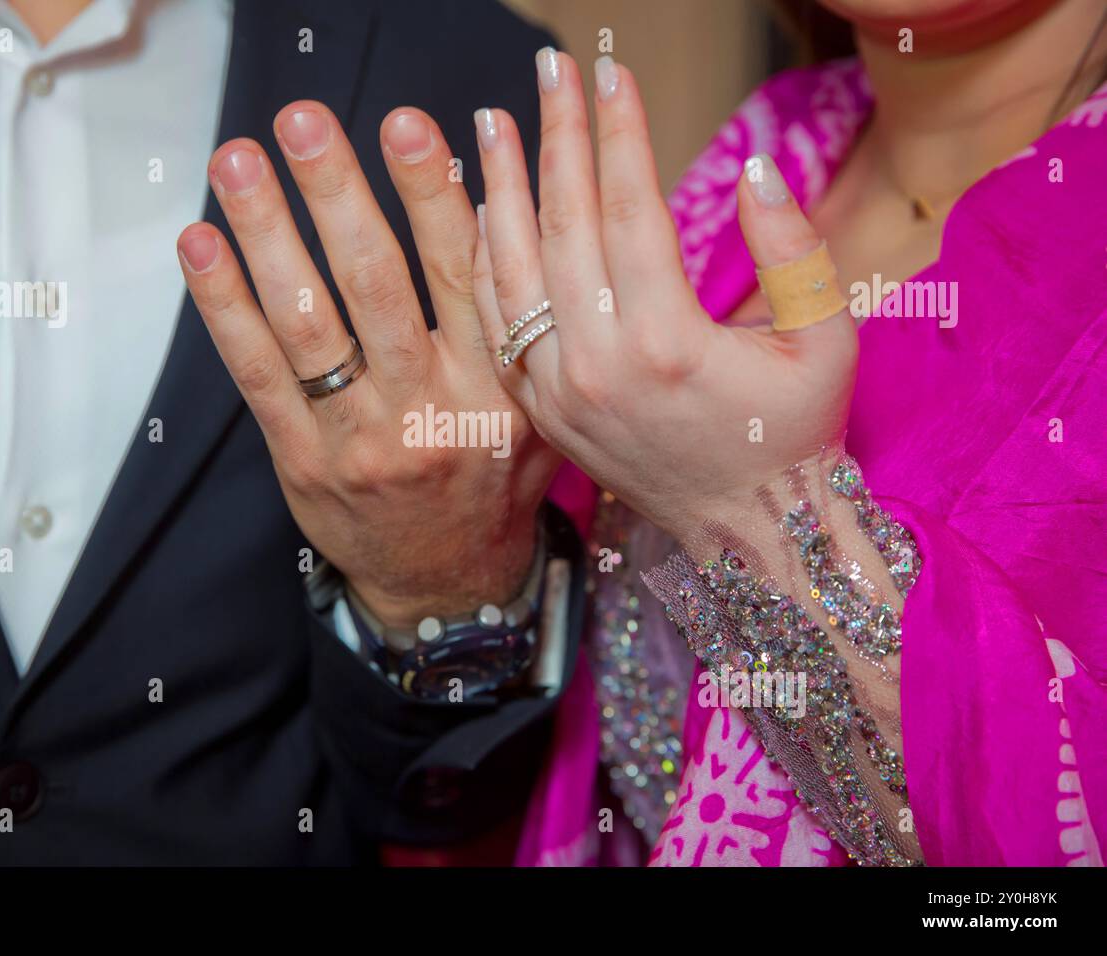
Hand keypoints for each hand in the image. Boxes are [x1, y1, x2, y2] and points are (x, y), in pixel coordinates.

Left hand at [178, 102, 558, 628]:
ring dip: (267, 234)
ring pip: (307, 323)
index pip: (464, 278)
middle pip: (377, 287)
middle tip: (303, 123)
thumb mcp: (538, 409)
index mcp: (497, 391)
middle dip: (338, 195)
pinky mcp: (303, 463)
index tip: (406, 124)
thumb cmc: (494, 480)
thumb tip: (499, 207)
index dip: (433, 197)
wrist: (448, 583)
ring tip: (238, 162)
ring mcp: (360, 441)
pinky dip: (224, 307)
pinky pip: (257, 375)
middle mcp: (429, 413)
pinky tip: (201, 245)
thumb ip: (521, 324)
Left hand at [471, 51, 857, 541]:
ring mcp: (559, 392)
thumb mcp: (826, 341)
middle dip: (557, 138)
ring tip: (493, 122)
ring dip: (500, 189)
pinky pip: (497, 325)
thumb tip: (758, 168)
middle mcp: (600, 365)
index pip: (633, 208)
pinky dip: (485, 264)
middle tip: (548, 72)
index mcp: (672, 342)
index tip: (611, 72)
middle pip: (564, 226)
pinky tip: (482, 211)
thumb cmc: (794, 433)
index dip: (620, 132)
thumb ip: (794, 250)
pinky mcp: (540, 412)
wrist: (747, 529)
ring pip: (514, 271)